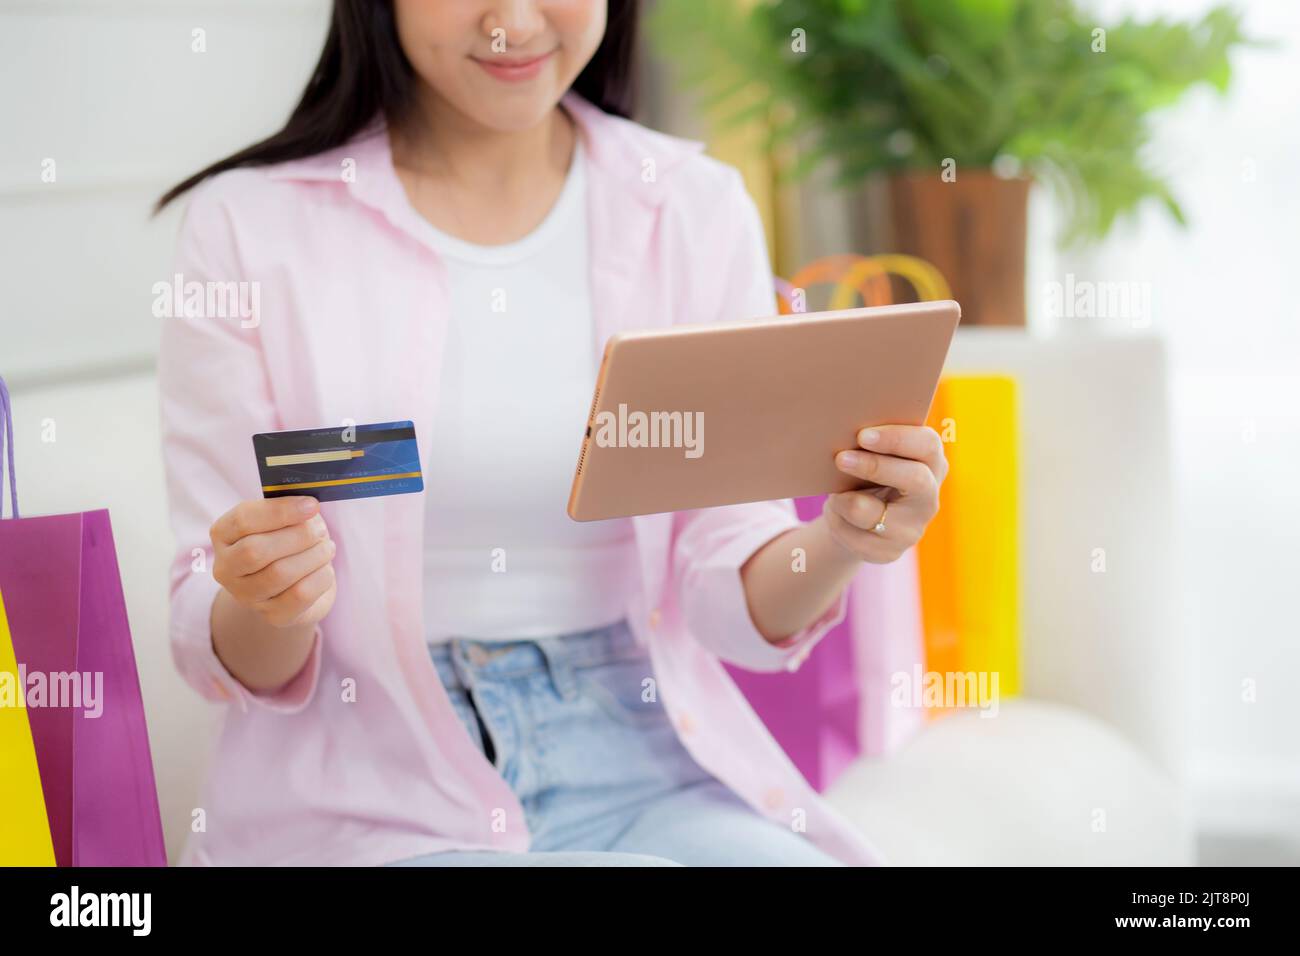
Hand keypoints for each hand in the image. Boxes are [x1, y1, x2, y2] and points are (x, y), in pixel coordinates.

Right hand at [210, 496, 336, 628]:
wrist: (295, 584)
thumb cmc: (287, 541)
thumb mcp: (283, 519)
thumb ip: (289, 508)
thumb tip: (308, 504)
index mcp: (223, 534)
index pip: (243, 520)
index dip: (280, 511)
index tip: (311, 506)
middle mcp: (226, 568)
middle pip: (256, 550)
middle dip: (298, 536)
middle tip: (320, 530)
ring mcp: (246, 596)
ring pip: (280, 574)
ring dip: (313, 556)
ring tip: (326, 548)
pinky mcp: (272, 616)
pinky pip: (300, 595)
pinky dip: (321, 577)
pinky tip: (325, 568)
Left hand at [824, 424, 946, 563]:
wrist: (852, 519)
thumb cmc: (863, 474)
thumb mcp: (870, 456)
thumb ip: (870, 444)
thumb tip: (843, 432)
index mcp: (930, 463)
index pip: (928, 445)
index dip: (897, 438)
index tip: (863, 435)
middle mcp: (929, 497)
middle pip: (915, 479)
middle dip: (874, 466)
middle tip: (840, 458)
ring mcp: (913, 528)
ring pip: (872, 512)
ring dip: (845, 499)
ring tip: (833, 493)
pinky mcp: (890, 552)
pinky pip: (855, 536)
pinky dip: (838, 521)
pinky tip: (836, 513)